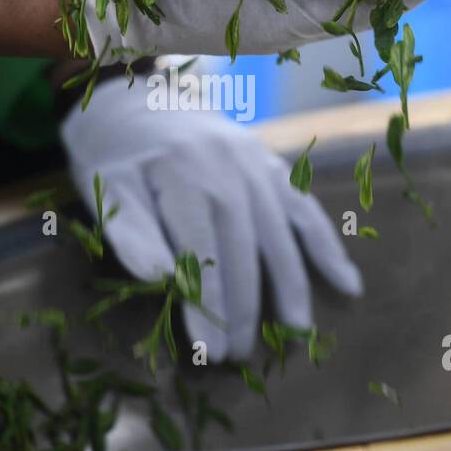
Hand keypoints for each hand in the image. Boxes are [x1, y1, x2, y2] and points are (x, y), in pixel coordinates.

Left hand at [60, 77, 361, 360]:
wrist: (133, 94)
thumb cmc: (112, 154)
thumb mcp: (105, 191)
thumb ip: (132, 235)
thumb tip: (163, 280)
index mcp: (180, 173)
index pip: (200, 251)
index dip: (208, 304)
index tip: (209, 352)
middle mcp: (226, 165)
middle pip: (243, 247)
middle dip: (245, 306)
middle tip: (238, 356)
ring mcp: (254, 162)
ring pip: (279, 232)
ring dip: (291, 285)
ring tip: (295, 333)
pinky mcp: (270, 163)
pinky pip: (304, 207)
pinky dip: (326, 246)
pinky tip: (346, 285)